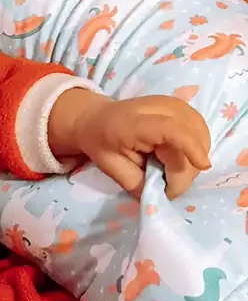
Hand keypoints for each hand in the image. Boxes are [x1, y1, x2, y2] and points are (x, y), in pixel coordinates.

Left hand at [47, 89, 211, 198]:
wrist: (98, 118)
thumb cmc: (101, 142)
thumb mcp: (110, 166)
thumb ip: (134, 182)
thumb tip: (159, 196)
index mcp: (135, 122)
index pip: (172, 129)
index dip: (191, 147)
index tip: (202, 166)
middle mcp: (159, 106)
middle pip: (191, 138)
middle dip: (186, 169)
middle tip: (165, 185)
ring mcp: (174, 103)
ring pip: (201, 134)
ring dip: (192, 159)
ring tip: (168, 169)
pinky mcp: (182, 106)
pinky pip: (200, 130)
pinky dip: (195, 147)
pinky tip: (179, 156)